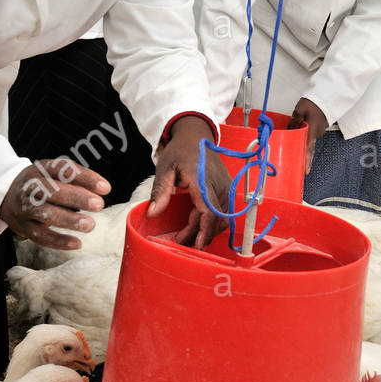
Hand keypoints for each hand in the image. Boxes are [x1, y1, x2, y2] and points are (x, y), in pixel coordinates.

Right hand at [0, 158, 109, 248]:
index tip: (105, 188)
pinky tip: (76, 243)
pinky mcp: (22, 226)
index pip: (63, 169)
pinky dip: (58, 241)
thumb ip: (77, 179)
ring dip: (69, 220)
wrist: (5, 194)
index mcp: (40, 169)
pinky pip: (40, 236)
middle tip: (98, 205)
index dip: (85, 177)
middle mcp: (30, 186)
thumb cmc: (39, 184)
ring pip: (45, 213)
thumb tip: (103, 188)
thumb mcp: (53, 174)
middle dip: (76, 198)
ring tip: (90, 225)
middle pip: (52, 191)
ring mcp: (24, 207)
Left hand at [148, 115, 229, 248]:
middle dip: (200, 235)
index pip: (209, 212)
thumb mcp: (164, 168)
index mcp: (203, 180)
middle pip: (216, 220)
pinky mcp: (228, 191)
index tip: (197, 245)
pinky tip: (198, 227)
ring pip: (223, 219)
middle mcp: (219, 186)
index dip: (204, 231)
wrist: (196, 136)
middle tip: (180, 242)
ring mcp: (226, 188)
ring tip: (188, 236)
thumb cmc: (180, 151)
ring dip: (207, 231)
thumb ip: (160, 191)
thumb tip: (152, 213)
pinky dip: (213, 223)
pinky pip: (224, 213)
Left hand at [288, 97, 327, 172]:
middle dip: (305, 159)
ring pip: (310, 142)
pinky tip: (301, 141)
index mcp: (311, 131)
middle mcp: (316, 133)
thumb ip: (294, 122)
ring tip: (299, 157)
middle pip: (309, 148)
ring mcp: (319, 131)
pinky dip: (306, 141)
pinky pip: (311, 136)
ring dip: (304, 148)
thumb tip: (290, 131)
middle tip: (301, 169)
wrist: (328, 96)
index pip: (308, 149)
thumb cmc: (314, 102)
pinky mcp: (319, 127)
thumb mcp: (300, 110)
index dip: (306, 161)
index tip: (305, 171)